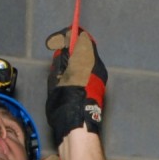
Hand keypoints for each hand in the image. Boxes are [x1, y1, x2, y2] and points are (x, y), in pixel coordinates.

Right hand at [45, 27, 107, 145]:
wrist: (78, 124)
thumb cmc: (67, 99)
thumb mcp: (58, 75)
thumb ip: (61, 59)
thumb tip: (63, 48)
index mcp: (90, 61)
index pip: (84, 39)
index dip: (73, 35)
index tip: (63, 36)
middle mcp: (98, 68)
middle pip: (87, 51)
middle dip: (73, 49)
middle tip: (58, 52)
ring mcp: (100, 79)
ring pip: (87, 62)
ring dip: (75, 61)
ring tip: (61, 68)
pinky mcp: (98, 89)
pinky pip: (87, 73)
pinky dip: (78, 71)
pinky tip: (68, 79)